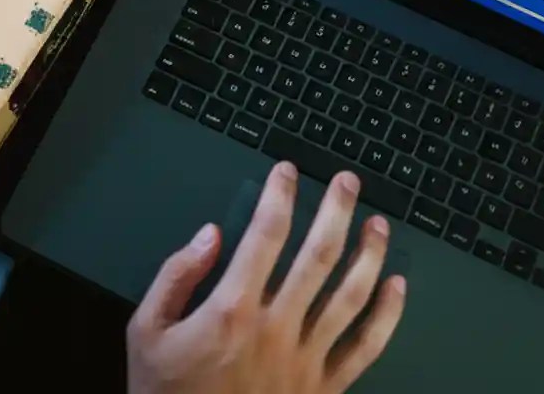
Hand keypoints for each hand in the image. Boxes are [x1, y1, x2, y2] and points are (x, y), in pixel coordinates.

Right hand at [126, 162, 406, 393]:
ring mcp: (306, 359)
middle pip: (317, 255)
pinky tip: (398, 286)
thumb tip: (210, 235)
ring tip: (378, 223)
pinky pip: (366, 347)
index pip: (265, 235)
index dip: (279, 196)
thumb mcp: (146, 333)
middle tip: (347, 181)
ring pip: (350, 295)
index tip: (287, 172)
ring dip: (369, 254)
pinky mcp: (324, 388)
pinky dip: (388, 315)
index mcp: (231, 309)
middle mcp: (276, 328)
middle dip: (336, 210)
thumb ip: (175, 277)